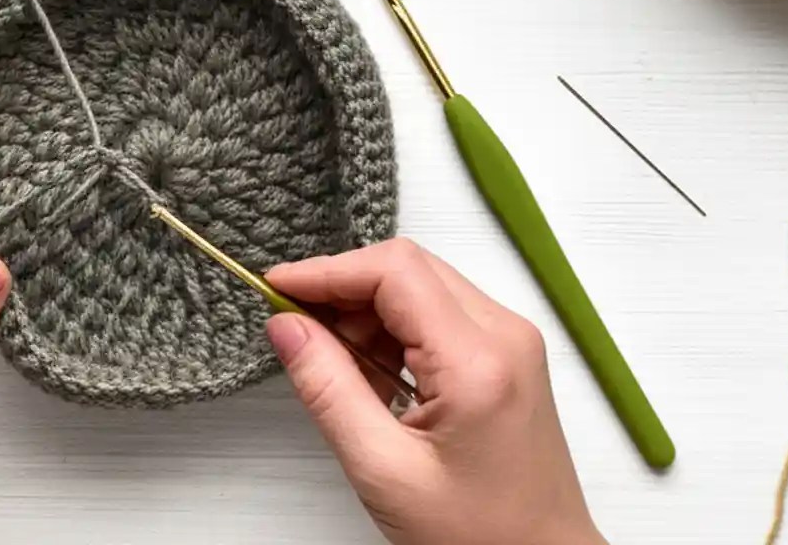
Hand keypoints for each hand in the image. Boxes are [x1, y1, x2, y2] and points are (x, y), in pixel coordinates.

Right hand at [265, 239, 604, 544]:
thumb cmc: (478, 535)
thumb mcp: (383, 468)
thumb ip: (329, 389)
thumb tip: (286, 326)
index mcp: (478, 361)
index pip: (394, 271)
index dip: (327, 271)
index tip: (277, 287)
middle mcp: (505, 335)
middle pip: (408, 269)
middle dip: (344, 290)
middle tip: (297, 327)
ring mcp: (511, 342)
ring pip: (421, 288)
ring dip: (368, 315)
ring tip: (339, 371)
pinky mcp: (506, 356)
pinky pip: (438, 316)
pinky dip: (394, 334)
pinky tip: (373, 379)